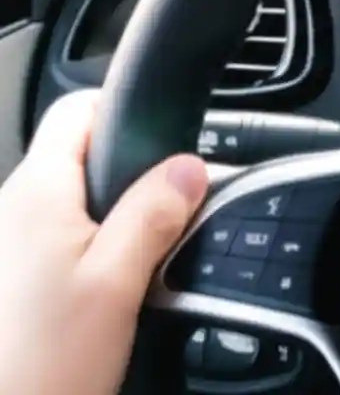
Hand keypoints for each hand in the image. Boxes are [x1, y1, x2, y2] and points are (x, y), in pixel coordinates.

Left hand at [0, 91, 207, 394]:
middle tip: (171, 209)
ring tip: (146, 256)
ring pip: (78, 197)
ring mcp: (12, 240)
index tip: (169, 139)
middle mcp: (15, 206)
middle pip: (84, 153)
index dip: (128, 112)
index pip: (78, 109)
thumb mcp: (117, 282)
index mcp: (37, 192)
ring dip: (119, 214)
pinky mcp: (16, 273)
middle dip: (135, 171)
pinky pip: (67, 235)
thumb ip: (155, 215)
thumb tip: (190, 168)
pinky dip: (99, 245)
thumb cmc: (38, 361)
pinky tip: (119, 283)